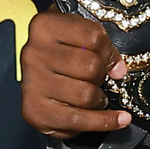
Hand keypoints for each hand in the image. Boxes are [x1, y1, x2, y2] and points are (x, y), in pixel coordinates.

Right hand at [19, 6, 131, 138]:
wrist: (36, 67)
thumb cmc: (62, 48)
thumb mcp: (79, 33)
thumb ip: (101, 45)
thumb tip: (118, 71)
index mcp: (45, 26)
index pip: (92, 36)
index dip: (110, 52)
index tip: (116, 63)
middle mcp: (34, 53)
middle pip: (90, 67)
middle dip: (103, 76)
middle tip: (101, 79)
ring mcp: (31, 83)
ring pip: (85, 95)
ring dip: (99, 99)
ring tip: (98, 97)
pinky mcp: (33, 110)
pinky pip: (76, 120)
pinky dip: (102, 122)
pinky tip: (118, 120)